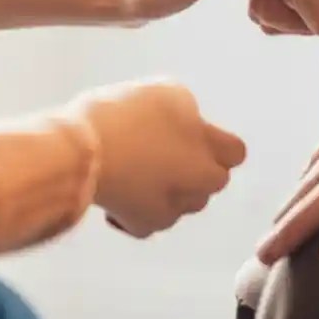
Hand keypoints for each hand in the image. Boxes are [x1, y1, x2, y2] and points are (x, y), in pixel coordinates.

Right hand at [71, 79, 246, 237]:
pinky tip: (121, 193)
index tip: (197, 136)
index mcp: (208, 146)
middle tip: (165, 154)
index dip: (218, 144)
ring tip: (140, 172)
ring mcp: (173, 208)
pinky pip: (152, 221)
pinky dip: (140, 211)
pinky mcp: (145, 226)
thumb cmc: (122, 114)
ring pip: (185, 204)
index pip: (236, 152)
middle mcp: (198, 181)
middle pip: (213, 180)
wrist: (83, 151)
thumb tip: (190, 124)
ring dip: (172, 192)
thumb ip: (188, 113)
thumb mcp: (165, 93)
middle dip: (197, 171)